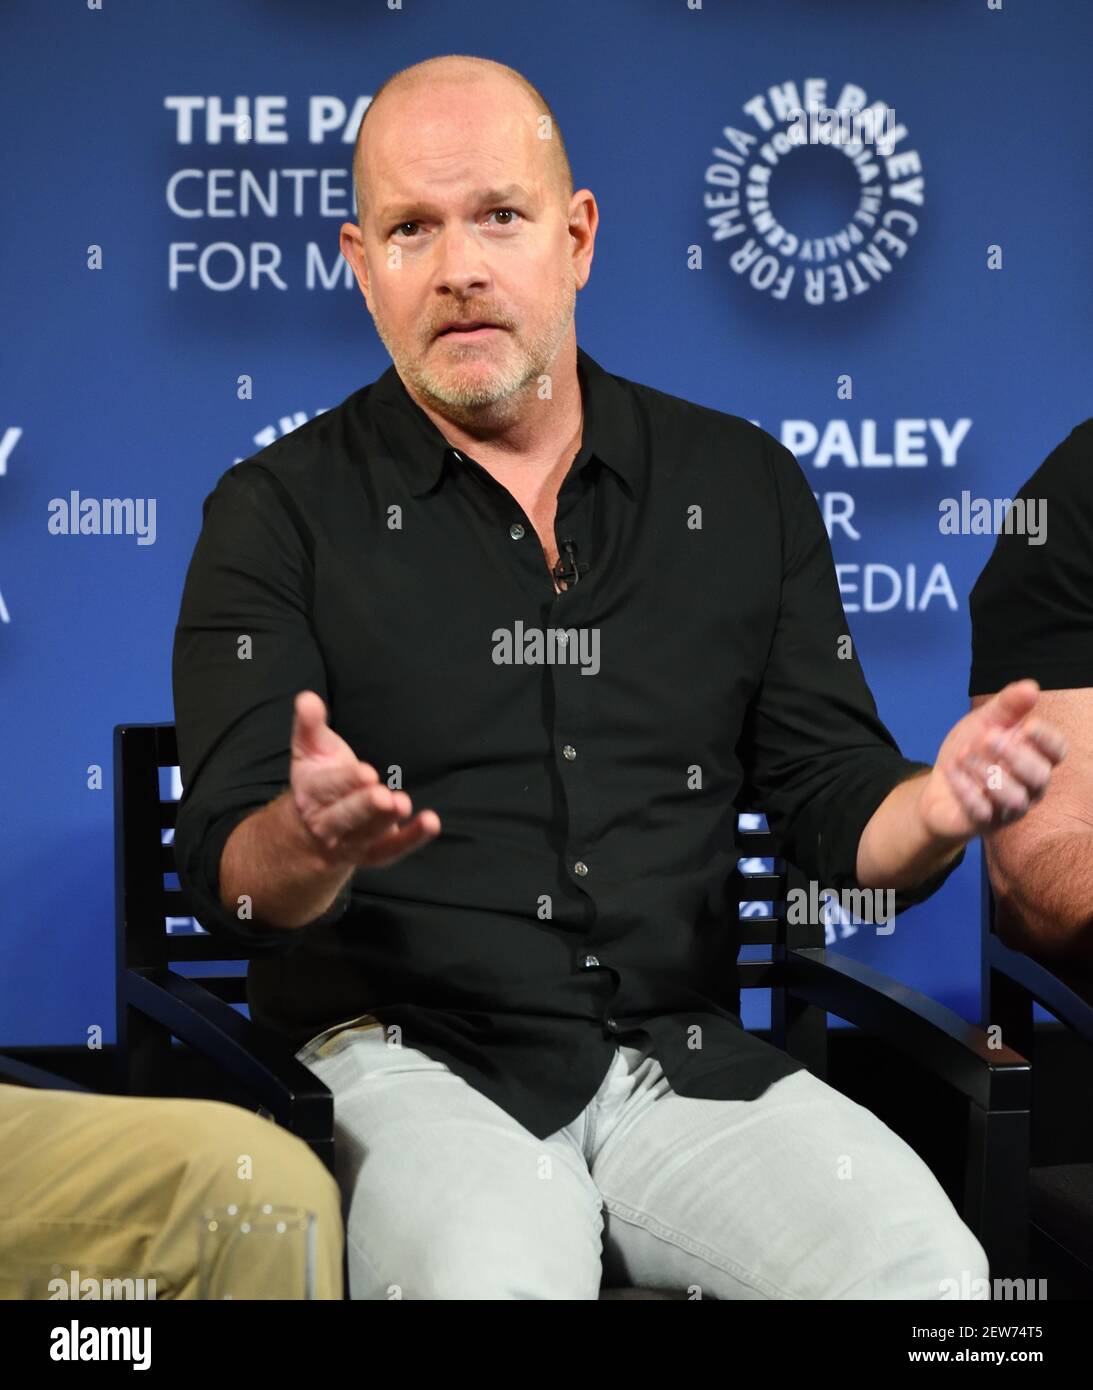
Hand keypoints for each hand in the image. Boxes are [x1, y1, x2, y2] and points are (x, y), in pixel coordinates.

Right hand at [289, 690, 440, 868]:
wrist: (311, 829)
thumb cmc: (318, 778)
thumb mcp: (310, 750)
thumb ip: (309, 725)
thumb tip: (306, 698)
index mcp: (309, 795)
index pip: (325, 789)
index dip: (345, 782)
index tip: (367, 773)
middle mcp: (326, 824)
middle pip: (344, 817)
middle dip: (364, 807)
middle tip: (384, 795)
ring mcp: (350, 843)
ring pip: (367, 835)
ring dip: (386, 821)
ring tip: (403, 803)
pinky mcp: (373, 854)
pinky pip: (392, 850)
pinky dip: (412, 839)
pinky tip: (431, 822)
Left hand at [917, 679, 1067, 842]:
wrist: (938, 785)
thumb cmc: (970, 751)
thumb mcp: (984, 722)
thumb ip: (1007, 707)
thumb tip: (1031, 687)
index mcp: (1036, 757)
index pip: (1057, 751)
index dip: (1047, 739)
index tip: (1027, 726)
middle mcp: (1030, 786)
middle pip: (1040, 776)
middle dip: (1015, 755)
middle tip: (987, 737)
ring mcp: (1009, 808)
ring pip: (1013, 798)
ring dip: (986, 772)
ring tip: (963, 755)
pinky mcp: (986, 823)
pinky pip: (982, 812)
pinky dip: (965, 789)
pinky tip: (952, 771)